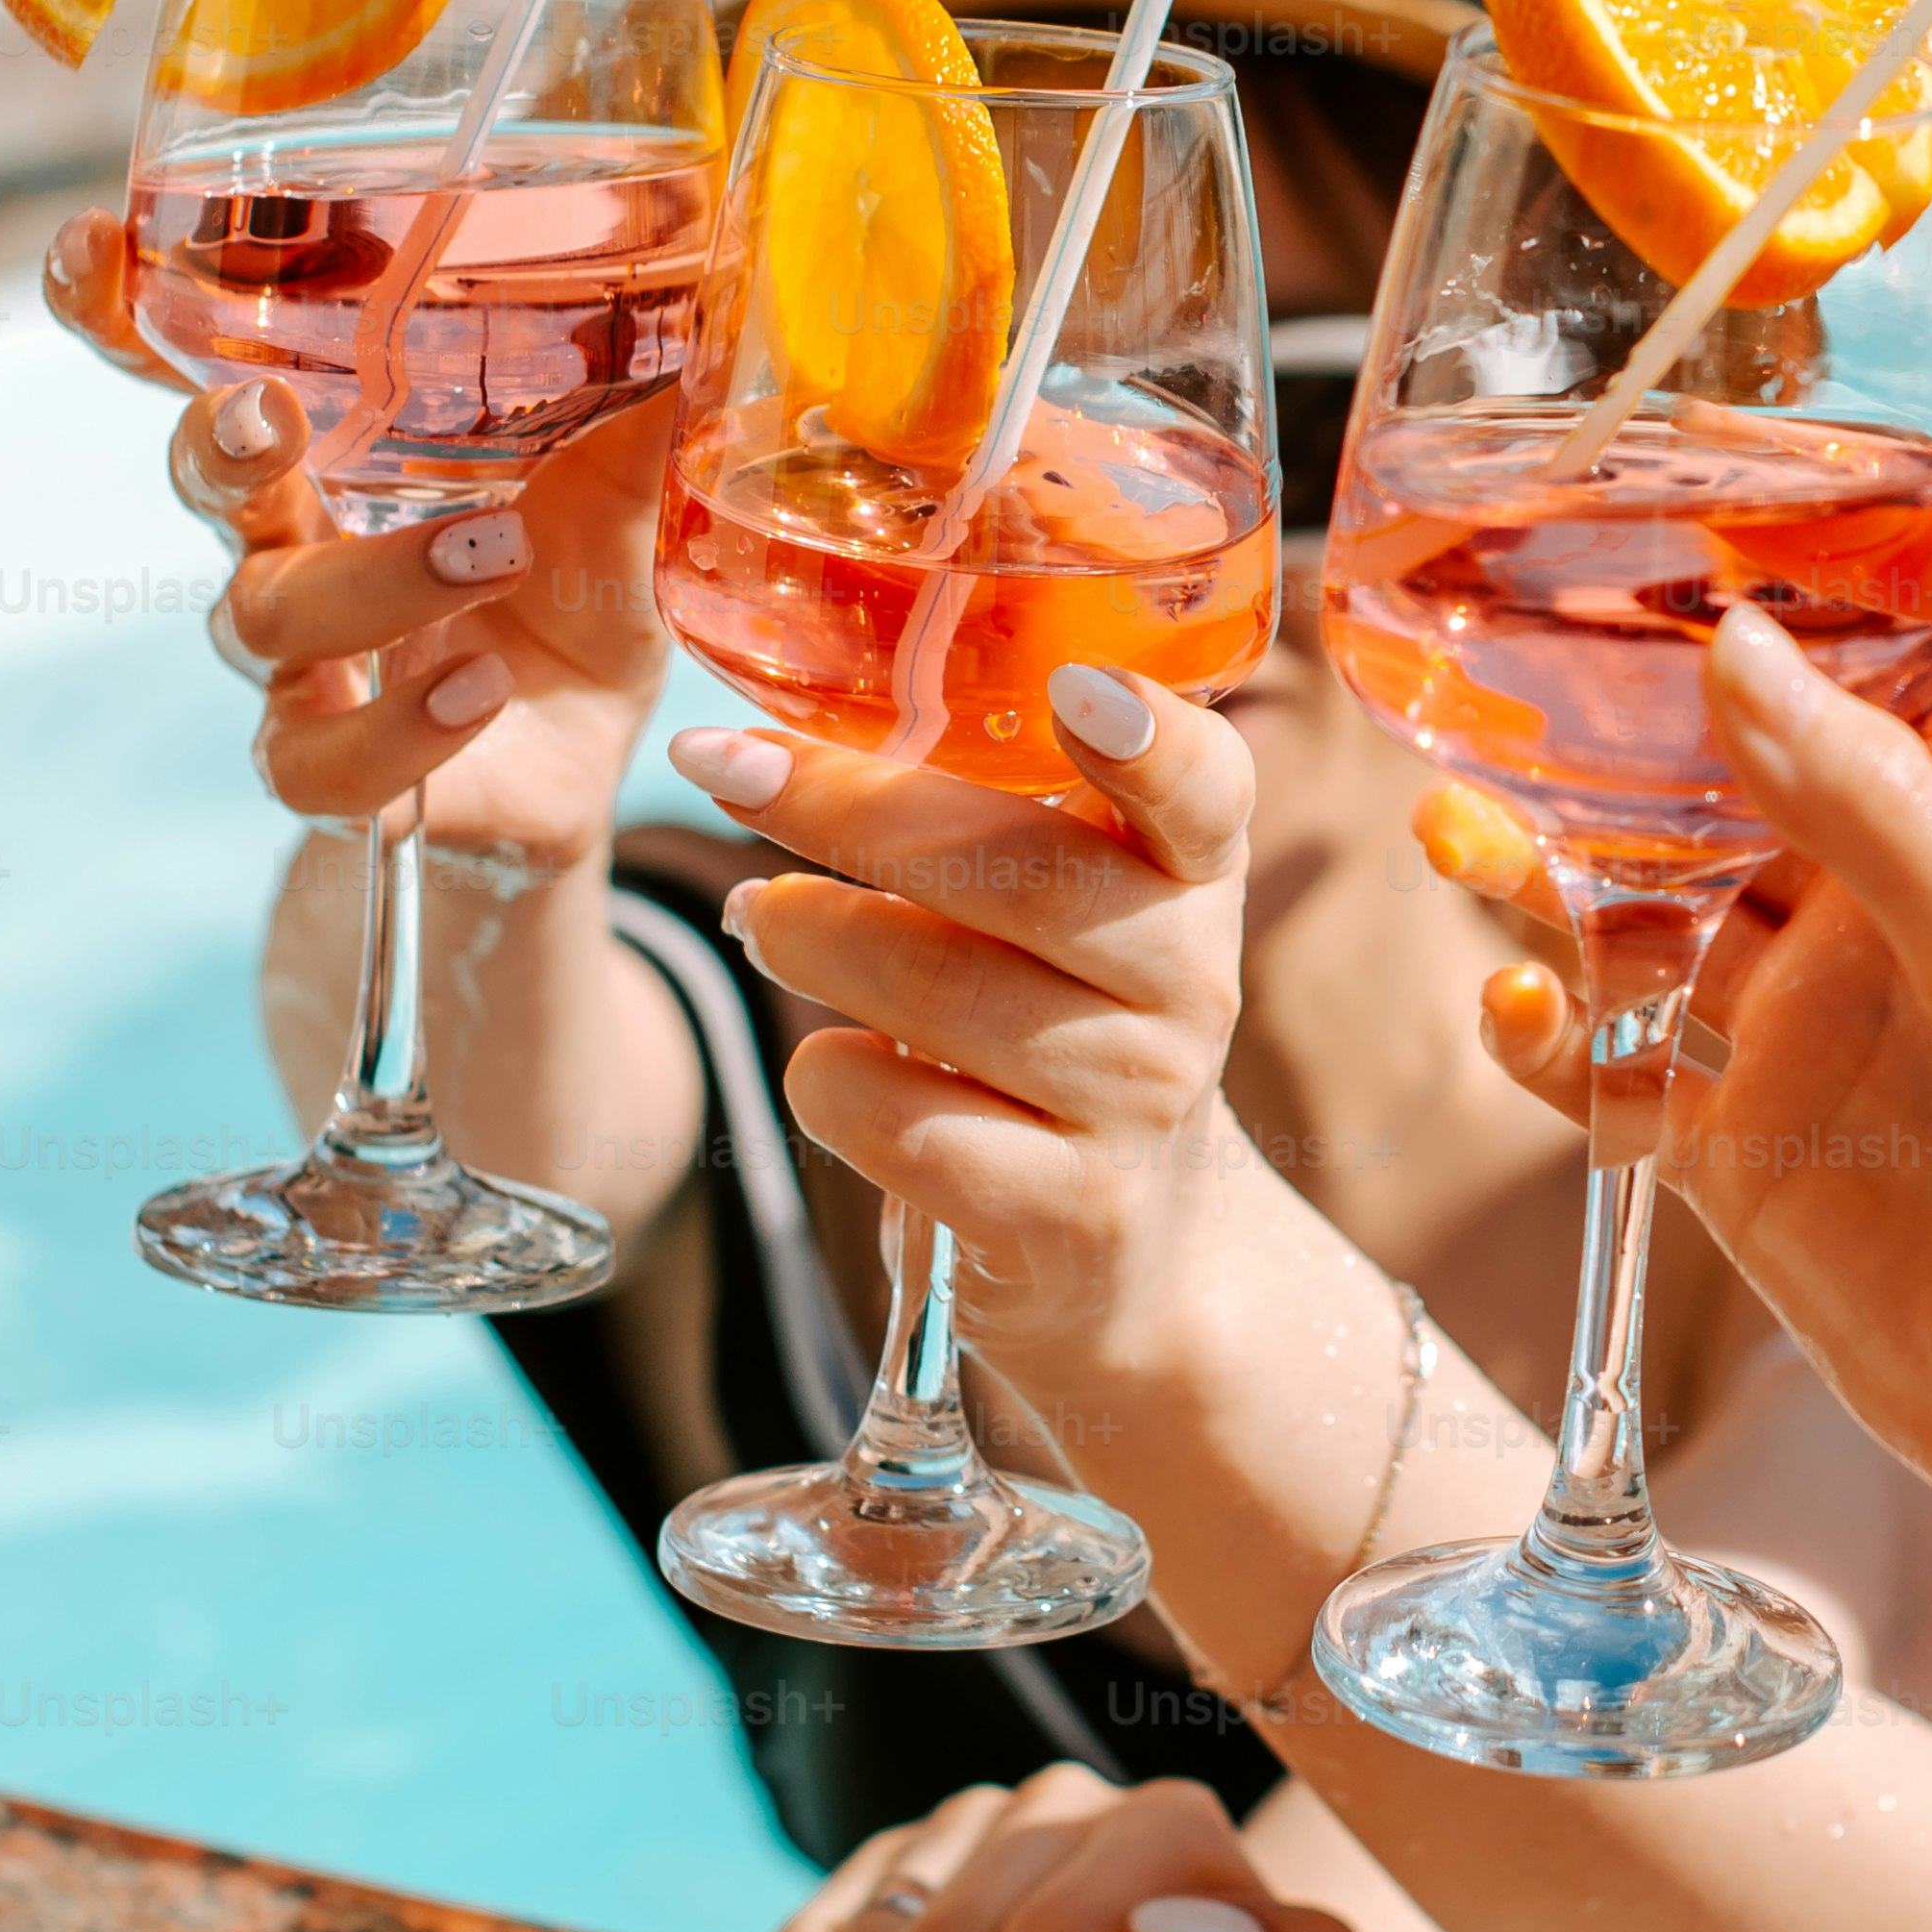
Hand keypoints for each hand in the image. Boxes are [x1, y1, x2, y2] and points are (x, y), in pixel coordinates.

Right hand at [49, 208, 667, 873]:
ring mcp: (299, 657)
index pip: (199, 356)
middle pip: (201, 472)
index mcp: (336, 435)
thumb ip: (644, 397)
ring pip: (265, 615)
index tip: (93, 246)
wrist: (586, 753)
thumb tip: (712, 278)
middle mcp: (290, 534)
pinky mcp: (331, 766)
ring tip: (495, 551)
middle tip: (269, 413)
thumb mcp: (626, 481)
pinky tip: (477, 688)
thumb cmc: (573, 578)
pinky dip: (399, 724)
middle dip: (217, 437)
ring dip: (374, 579)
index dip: (122, 305)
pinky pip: (320, 759)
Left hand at [662, 666, 1258, 1343]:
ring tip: (761, 919)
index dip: (1150, 739)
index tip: (1074, 686)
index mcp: (1192, 874)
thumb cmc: (1056, 1024)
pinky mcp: (1070, 1211)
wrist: (1123, 1245)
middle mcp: (1192, 982)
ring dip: (807, 937)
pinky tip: (831, 1062)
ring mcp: (1138, 1103)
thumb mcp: (1076, 908)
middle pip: (1011, 871)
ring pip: (933, 989)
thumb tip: (782, 735)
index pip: (1204, 790)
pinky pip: (897, 1118)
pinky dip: (827, 1076)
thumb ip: (1001, 811)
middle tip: (727, 770)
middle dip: (840, 806)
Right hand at [1482, 610, 1931, 1843]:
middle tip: (1489, 646)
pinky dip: (1553, 1034)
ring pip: (1649, 904)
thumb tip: (1733, 647)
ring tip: (1456, 823)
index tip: (1660, 483)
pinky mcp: (1747, 1154)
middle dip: (1616, 714)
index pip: (1892, 645)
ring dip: (1552, 863)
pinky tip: (1514, 1010)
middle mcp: (1898, 908)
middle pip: (1731, 764)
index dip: (1788, 568)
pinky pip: (1615, 1066)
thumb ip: (1873, 819)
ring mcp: (1815, 1030)